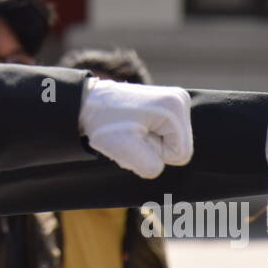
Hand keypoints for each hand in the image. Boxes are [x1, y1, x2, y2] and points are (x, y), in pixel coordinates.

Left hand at [78, 78, 192, 178]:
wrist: (87, 103)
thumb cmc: (104, 123)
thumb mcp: (124, 149)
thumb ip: (150, 166)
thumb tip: (160, 167)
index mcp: (176, 107)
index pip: (180, 154)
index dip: (156, 154)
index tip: (134, 138)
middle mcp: (180, 100)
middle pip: (177, 148)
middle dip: (152, 150)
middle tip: (129, 136)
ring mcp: (173, 101)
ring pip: (169, 144)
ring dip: (146, 145)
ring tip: (128, 132)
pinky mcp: (164, 105)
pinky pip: (164, 136)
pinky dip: (145, 138)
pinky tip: (130, 129)